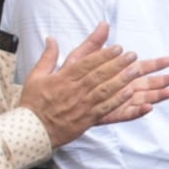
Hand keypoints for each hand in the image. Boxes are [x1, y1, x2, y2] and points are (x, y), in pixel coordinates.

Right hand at [20, 22, 168, 145]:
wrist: (32, 130)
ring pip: (105, 91)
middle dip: (117, 64)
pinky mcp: (87, 119)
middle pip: (99, 75)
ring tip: (137, 70)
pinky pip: (106, 108)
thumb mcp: (36, 76)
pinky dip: (118, 100)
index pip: (86, 64)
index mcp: (63, 78)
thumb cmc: (34, 102)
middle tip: (132, 55)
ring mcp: (82, 105)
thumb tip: (51, 38)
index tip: (118, 47)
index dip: (103, 55)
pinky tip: (131, 93)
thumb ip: (48, 57)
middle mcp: (74, 90)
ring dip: (122, 80)